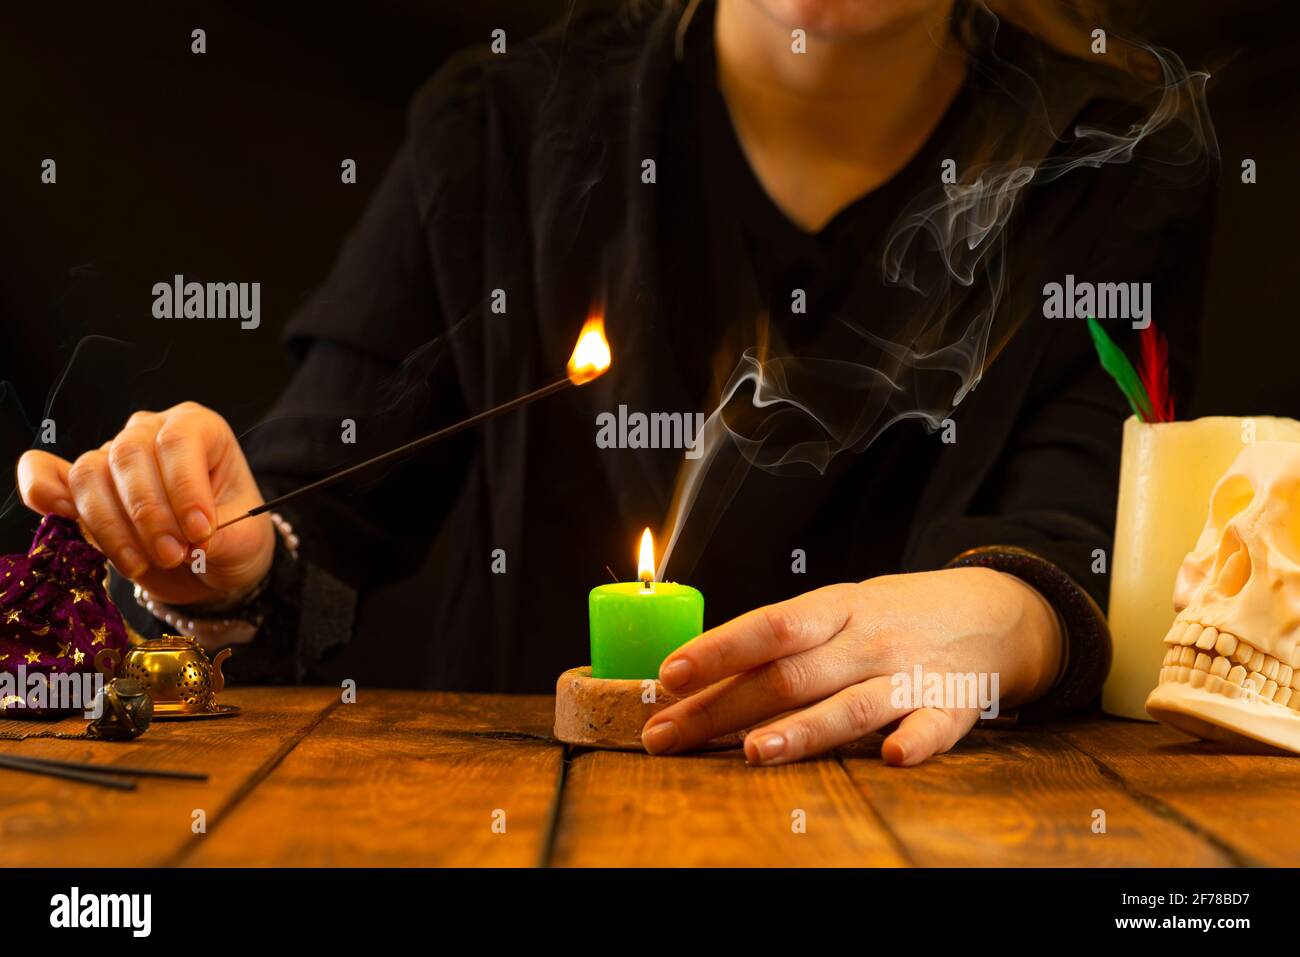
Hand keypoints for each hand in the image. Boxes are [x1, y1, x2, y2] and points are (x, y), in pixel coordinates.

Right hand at [16, 402, 274, 607]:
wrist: (211, 562)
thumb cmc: (233, 538)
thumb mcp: (244, 540)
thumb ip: (222, 537)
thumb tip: (191, 543)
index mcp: (199, 429)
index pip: (179, 441)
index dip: (185, 488)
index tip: (200, 532)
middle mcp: (150, 432)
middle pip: (129, 456)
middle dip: (149, 514)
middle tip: (174, 555)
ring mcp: (111, 456)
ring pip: (91, 475)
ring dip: (111, 526)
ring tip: (143, 564)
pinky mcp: (82, 489)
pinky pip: (45, 473)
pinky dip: (42, 490)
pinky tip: (59, 513)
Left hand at [641, 566, 1062, 765]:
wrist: (993, 610)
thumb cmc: (892, 616)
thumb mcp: (839, 610)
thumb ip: (784, 640)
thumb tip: (701, 673)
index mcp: (834, 609)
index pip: (769, 626)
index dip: (718, 650)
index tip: (669, 676)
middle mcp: (867, 639)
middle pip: (790, 675)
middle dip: (722, 708)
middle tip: (668, 737)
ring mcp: (910, 673)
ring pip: (851, 703)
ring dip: (803, 730)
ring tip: (756, 752)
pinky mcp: (952, 707)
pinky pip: (933, 728)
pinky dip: (914, 743)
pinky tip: (891, 758)